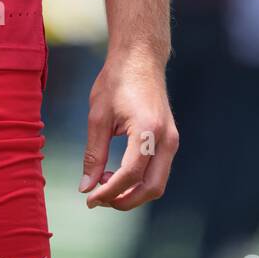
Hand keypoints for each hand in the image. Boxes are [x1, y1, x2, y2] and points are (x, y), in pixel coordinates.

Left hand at [79, 50, 178, 209]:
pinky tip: (115, 172)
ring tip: (103, 183)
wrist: (140, 57)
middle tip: (97, 198)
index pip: (131, 174)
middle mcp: (166, 139)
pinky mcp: (170, 140)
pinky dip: (139, 180)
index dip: (109, 191)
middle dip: (124, 200)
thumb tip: (86, 187)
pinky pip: (158, 171)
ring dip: (132, 192)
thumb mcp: (98, 116)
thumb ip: (94, 153)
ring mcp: (172, 140)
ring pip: (157, 183)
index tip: (89, 199)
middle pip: (152, 188)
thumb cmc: (116, 81)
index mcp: (148, 130)